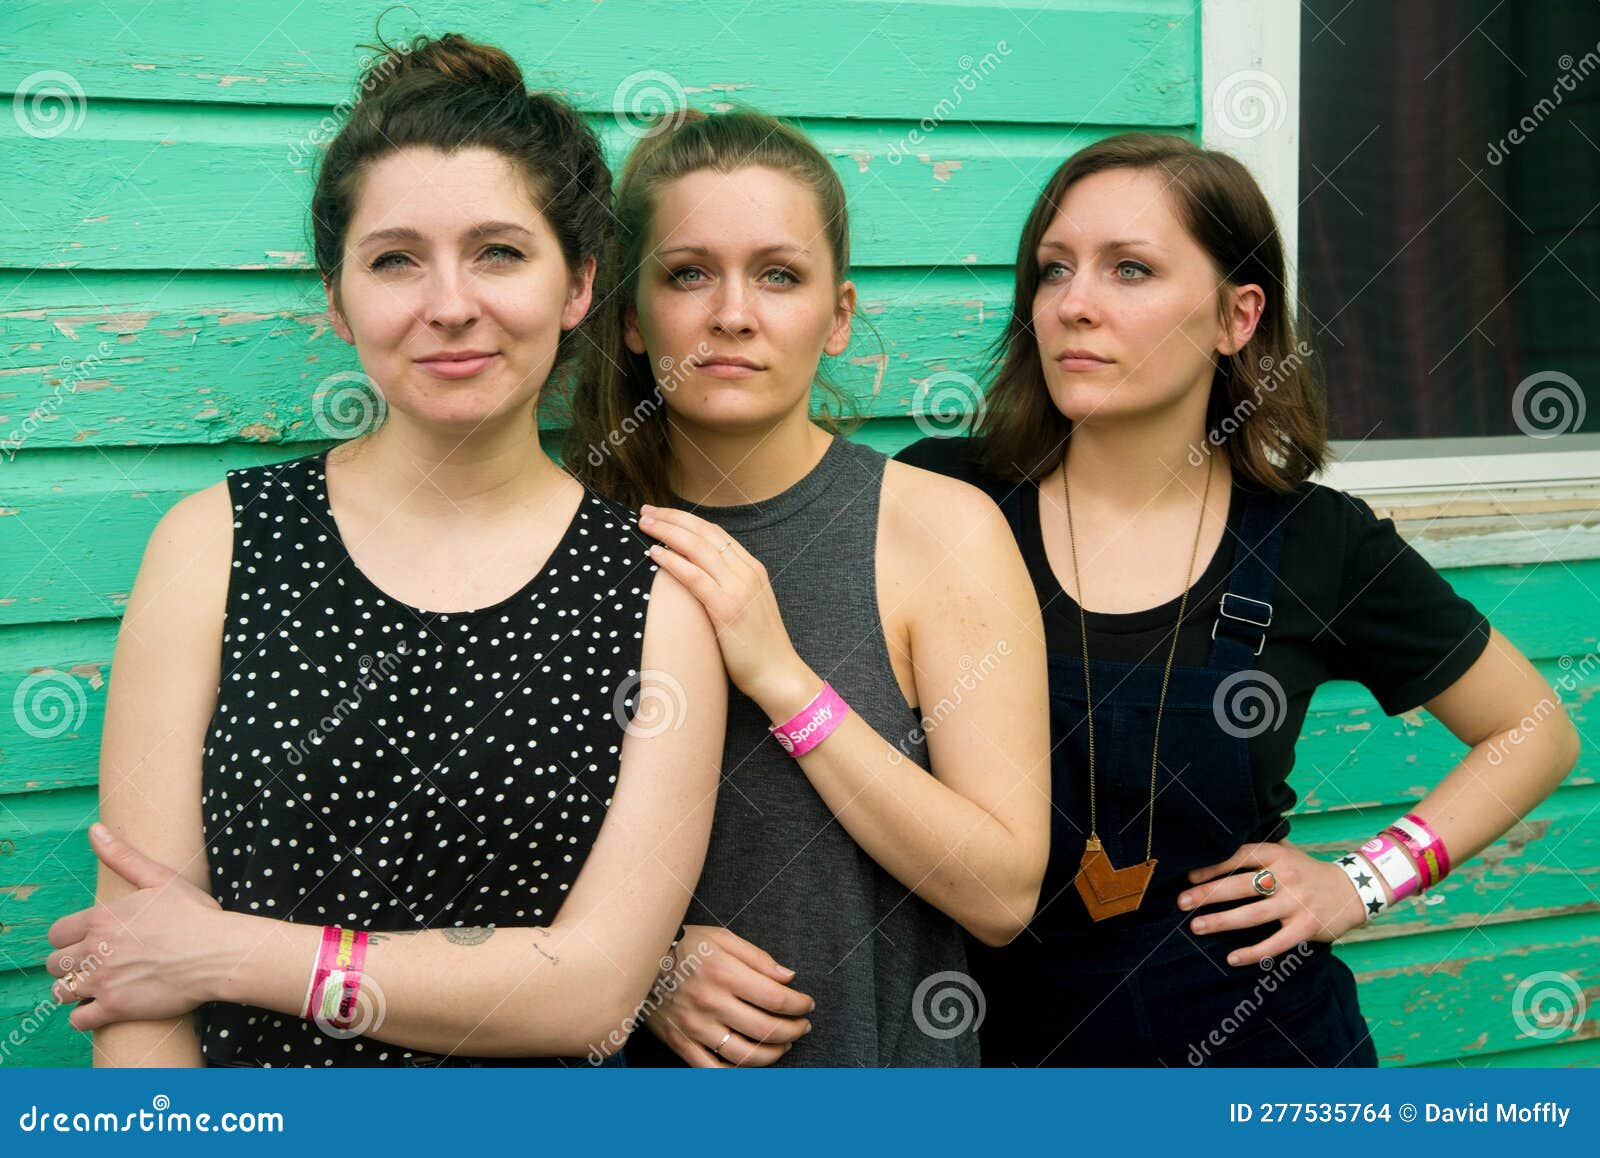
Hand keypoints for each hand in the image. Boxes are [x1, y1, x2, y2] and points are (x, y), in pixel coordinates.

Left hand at [44, 823, 226, 1030]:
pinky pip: (79, 1020)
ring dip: (71, 990)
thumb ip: (122, 856)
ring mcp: (103, 981)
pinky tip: (99, 1009)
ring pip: (61, 992)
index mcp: (101, 919)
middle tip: (91, 965)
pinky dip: (83, 1017)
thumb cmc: (195, 915)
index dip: (68, 939)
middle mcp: (95, 950)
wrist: (219, 953)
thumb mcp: (160, 878)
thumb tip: (95, 830)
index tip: (84, 943)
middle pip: (54, 964)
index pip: (57, 934)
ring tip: (92, 987)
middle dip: (68, 964)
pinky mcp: (115, 1007)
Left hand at [636, 506, 812, 708]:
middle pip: (704, 533)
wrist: (778, 674)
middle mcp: (746, 572)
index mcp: (752, 569)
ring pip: (697, 548)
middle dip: (672, 518)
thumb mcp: (749, 606)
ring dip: (668, 532)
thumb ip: (730, 587)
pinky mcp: (727, 608)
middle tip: (646, 511)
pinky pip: (694, 577)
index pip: (715, 533)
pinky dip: (672, 561)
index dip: (686, 520)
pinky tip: (654, 553)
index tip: (663, 514)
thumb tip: (699, 578)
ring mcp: (738, 588)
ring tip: (645, 524)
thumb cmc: (759, 647)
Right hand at [642, 925, 813, 1066]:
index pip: (776, 999)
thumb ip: (757, 958)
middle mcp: (712, 1003)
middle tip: (803, 1026)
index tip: (807, 1005)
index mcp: (725, 973)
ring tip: (784, 1045)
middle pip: (766, 1029)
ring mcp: (695, 1026)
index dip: (800, 1005)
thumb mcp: (721, 938)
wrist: (636, 961)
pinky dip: (736, 1073)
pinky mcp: (681, 1042)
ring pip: (744, 1055)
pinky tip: (751, 1062)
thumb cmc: (683, 945)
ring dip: (773, 1054)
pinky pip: (712, 1069)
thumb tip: (789, 977)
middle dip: (793, 1030)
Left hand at [1177, 840, 1370, 966]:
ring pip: (1253, 914)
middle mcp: (1286, 877)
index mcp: (1277, 854)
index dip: (1212, 866)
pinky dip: (1253, 952)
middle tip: (1181, 902)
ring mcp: (1297, 903)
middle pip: (1240, 886)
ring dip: (1222, 921)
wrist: (1354, 890)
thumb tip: (1215, 846)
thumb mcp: (1286, 851)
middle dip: (1208, 894)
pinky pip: (1275, 943)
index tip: (1188, 877)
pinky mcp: (1306, 928)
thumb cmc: (1307, 871)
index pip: (1239, 857)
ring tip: (1196, 927)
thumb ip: (1257, 850)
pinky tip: (1232, 958)